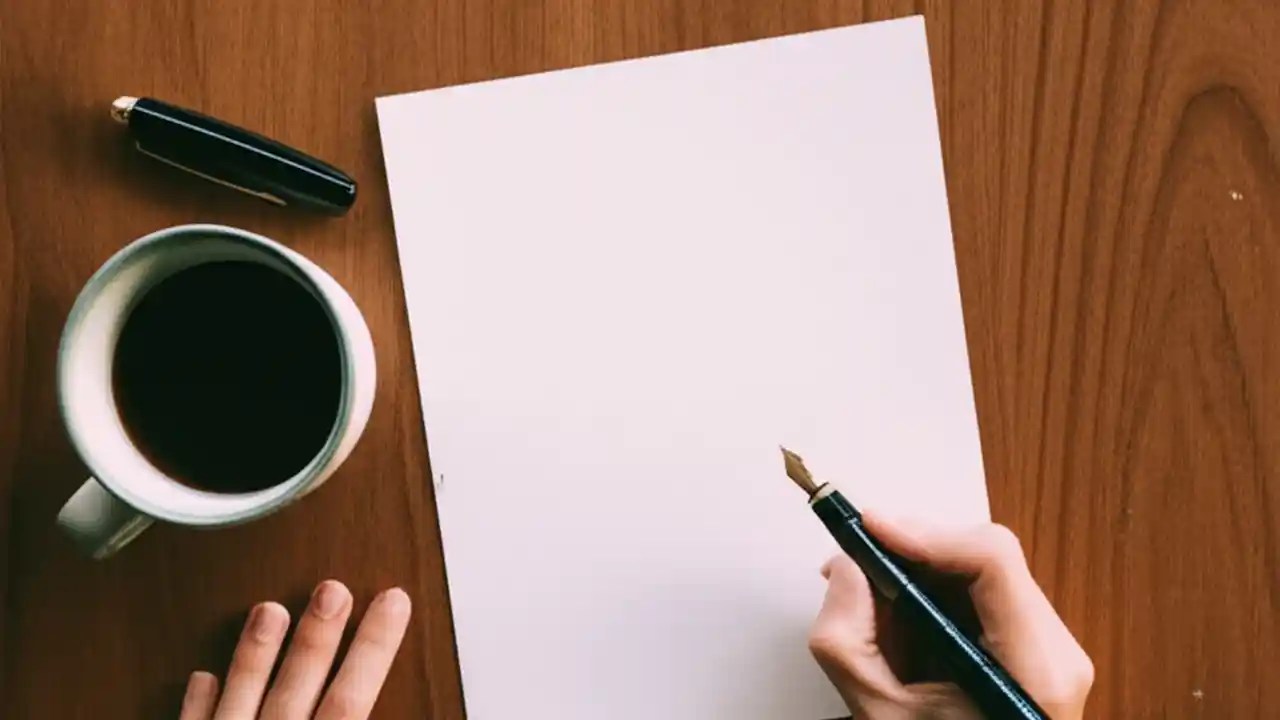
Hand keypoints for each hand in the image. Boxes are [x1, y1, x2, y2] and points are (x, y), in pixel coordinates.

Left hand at [179, 581, 411, 719]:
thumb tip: (415, 712)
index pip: (351, 699)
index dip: (376, 647)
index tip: (393, 603)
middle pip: (297, 690)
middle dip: (318, 636)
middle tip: (332, 589)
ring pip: (242, 700)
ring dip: (255, 654)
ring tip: (268, 609)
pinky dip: (198, 704)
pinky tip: (203, 677)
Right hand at [809, 512, 1093, 718]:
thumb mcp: (882, 714)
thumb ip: (848, 639)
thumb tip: (847, 568)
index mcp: (1038, 672)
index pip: (993, 560)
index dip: (926, 534)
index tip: (871, 529)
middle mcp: (1056, 650)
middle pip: (984, 555)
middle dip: (911, 549)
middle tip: (854, 560)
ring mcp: (1048, 645)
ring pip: (978, 566)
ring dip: (917, 569)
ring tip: (870, 599)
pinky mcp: (1029, 644)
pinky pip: (978, 590)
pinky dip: (930, 590)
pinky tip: (899, 618)